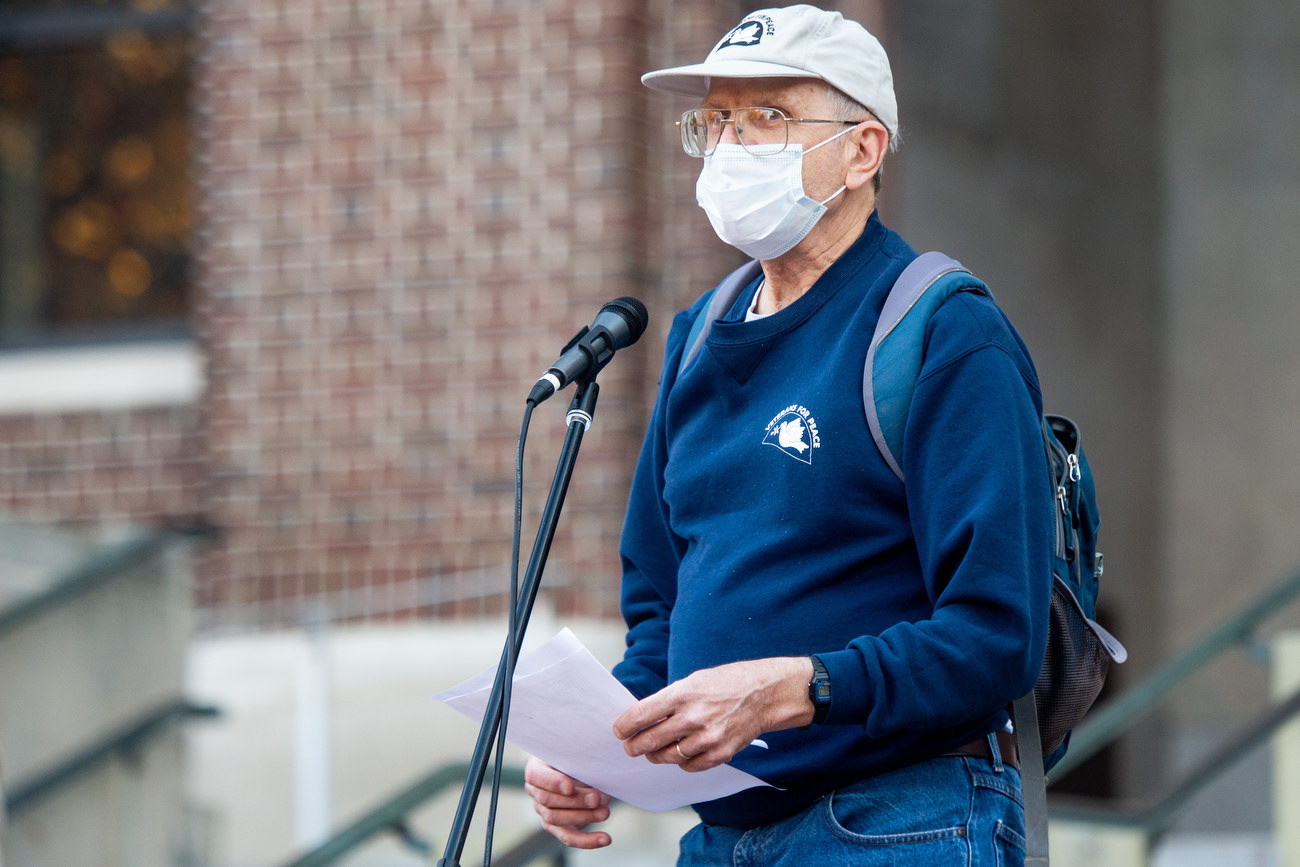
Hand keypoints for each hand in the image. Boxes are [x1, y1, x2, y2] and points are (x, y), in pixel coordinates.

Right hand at [523, 755, 612, 848]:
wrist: (583, 767)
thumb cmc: (578, 756)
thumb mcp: (577, 752)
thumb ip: (579, 759)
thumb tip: (594, 768)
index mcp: (536, 766)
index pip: (535, 776)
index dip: (552, 783)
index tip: (570, 787)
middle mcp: (535, 790)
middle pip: (547, 800)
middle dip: (574, 800)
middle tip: (596, 798)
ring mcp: (544, 810)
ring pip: (556, 819)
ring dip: (583, 817)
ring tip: (605, 812)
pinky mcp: (558, 827)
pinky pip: (569, 837)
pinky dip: (587, 840)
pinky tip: (605, 839)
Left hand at [613, 657, 814, 770]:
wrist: (764, 694)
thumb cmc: (726, 683)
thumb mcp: (694, 681)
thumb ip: (669, 700)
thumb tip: (644, 718)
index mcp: (683, 693)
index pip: (641, 715)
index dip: (624, 726)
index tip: (619, 731)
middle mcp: (693, 717)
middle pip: (650, 741)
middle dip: (635, 746)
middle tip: (630, 747)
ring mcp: (707, 738)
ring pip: (668, 757)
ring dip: (656, 756)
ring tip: (654, 752)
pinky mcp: (720, 753)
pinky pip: (690, 766)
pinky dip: (682, 762)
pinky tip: (681, 754)